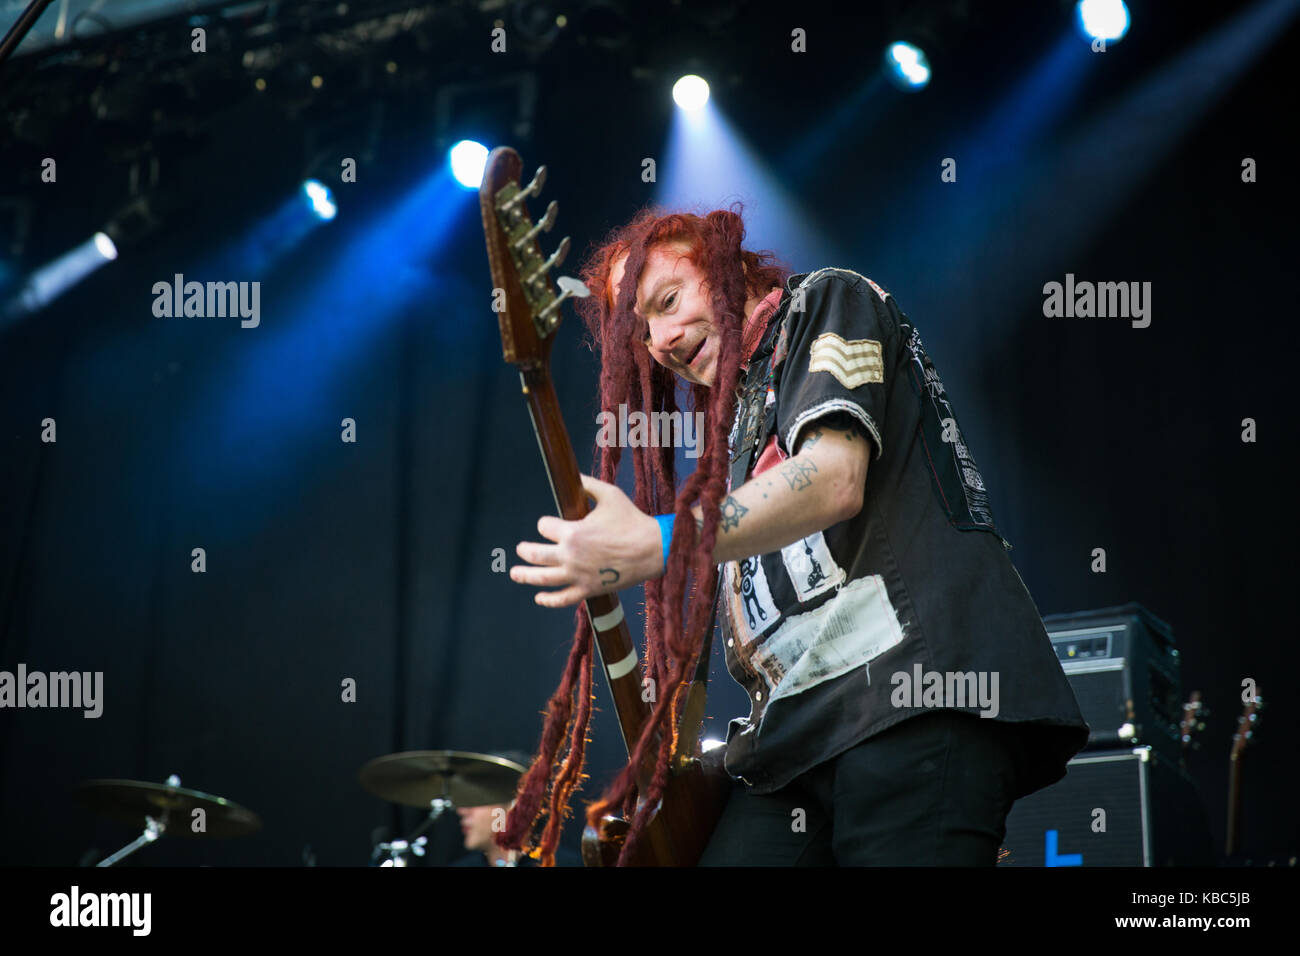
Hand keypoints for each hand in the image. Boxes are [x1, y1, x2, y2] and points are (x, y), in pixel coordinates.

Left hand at [510, 474, 662, 607]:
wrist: (653, 548)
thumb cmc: (632, 519)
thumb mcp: (610, 494)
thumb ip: (587, 485)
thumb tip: (573, 475)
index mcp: (573, 531)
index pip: (544, 527)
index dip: (546, 524)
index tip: (550, 524)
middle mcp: (570, 555)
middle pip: (536, 555)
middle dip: (526, 551)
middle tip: (521, 549)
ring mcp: (578, 575)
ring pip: (544, 579)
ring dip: (526, 576)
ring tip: (515, 573)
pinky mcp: (589, 590)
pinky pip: (563, 599)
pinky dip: (549, 600)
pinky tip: (539, 598)